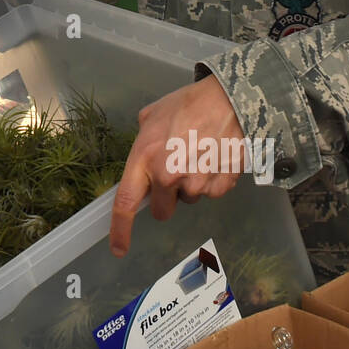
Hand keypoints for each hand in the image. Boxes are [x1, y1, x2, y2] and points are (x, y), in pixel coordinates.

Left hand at [109, 75, 243, 256]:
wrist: (230, 100)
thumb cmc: (188, 104)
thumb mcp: (152, 116)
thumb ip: (142, 142)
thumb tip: (143, 157)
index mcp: (145, 158)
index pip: (126, 202)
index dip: (120, 230)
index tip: (119, 249)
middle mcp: (168, 176)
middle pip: (161, 210)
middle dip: (165, 197)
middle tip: (174, 171)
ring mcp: (196, 184)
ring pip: (188, 199)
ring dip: (190, 185)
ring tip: (198, 155)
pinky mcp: (220, 186)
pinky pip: (211, 194)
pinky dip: (211, 181)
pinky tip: (214, 158)